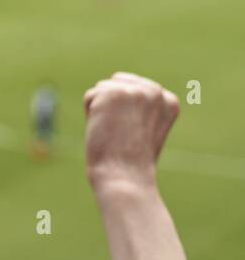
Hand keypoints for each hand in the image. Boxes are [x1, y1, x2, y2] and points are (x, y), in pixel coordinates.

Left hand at [84, 72, 180, 193]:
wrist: (126, 176)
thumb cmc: (133, 159)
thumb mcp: (147, 128)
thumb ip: (140, 106)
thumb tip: (119, 82)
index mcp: (169, 101)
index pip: (133, 87)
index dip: (126, 112)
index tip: (135, 133)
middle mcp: (156, 92)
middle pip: (116, 84)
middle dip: (112, 107)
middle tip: (123, 133)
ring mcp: (135, 90)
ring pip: (102, 89)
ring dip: (101, 110)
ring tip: (116, 133)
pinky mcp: (113, 93)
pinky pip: (90, 96)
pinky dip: (90, 113)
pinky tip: (106, 130)